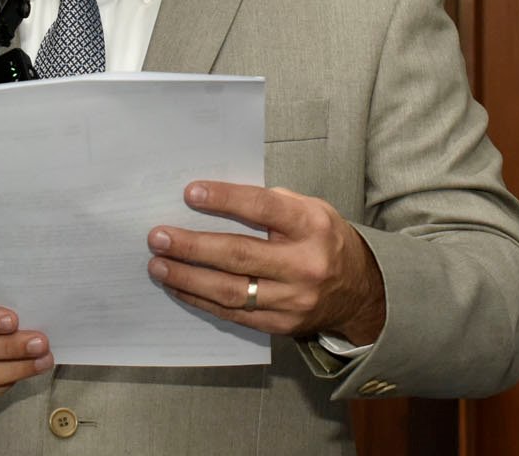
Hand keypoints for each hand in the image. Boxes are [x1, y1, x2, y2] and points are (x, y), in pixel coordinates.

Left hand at [146, 182, 385, 344]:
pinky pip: (234, 314)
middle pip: (239, 255)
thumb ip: (271, 204)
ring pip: (231, 291)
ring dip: (188, 279)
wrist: (360, 290)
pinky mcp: (282, 325)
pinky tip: (179, 288)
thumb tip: (216, 199)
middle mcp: (304, 264)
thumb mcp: (311, 209)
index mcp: (312, 226)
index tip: (190, 193)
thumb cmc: (324, 240)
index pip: (263, 208)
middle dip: (192, 246)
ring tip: (158, 266)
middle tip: (158, 237)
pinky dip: (202, 301)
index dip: (225, 200)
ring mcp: (293, 299)